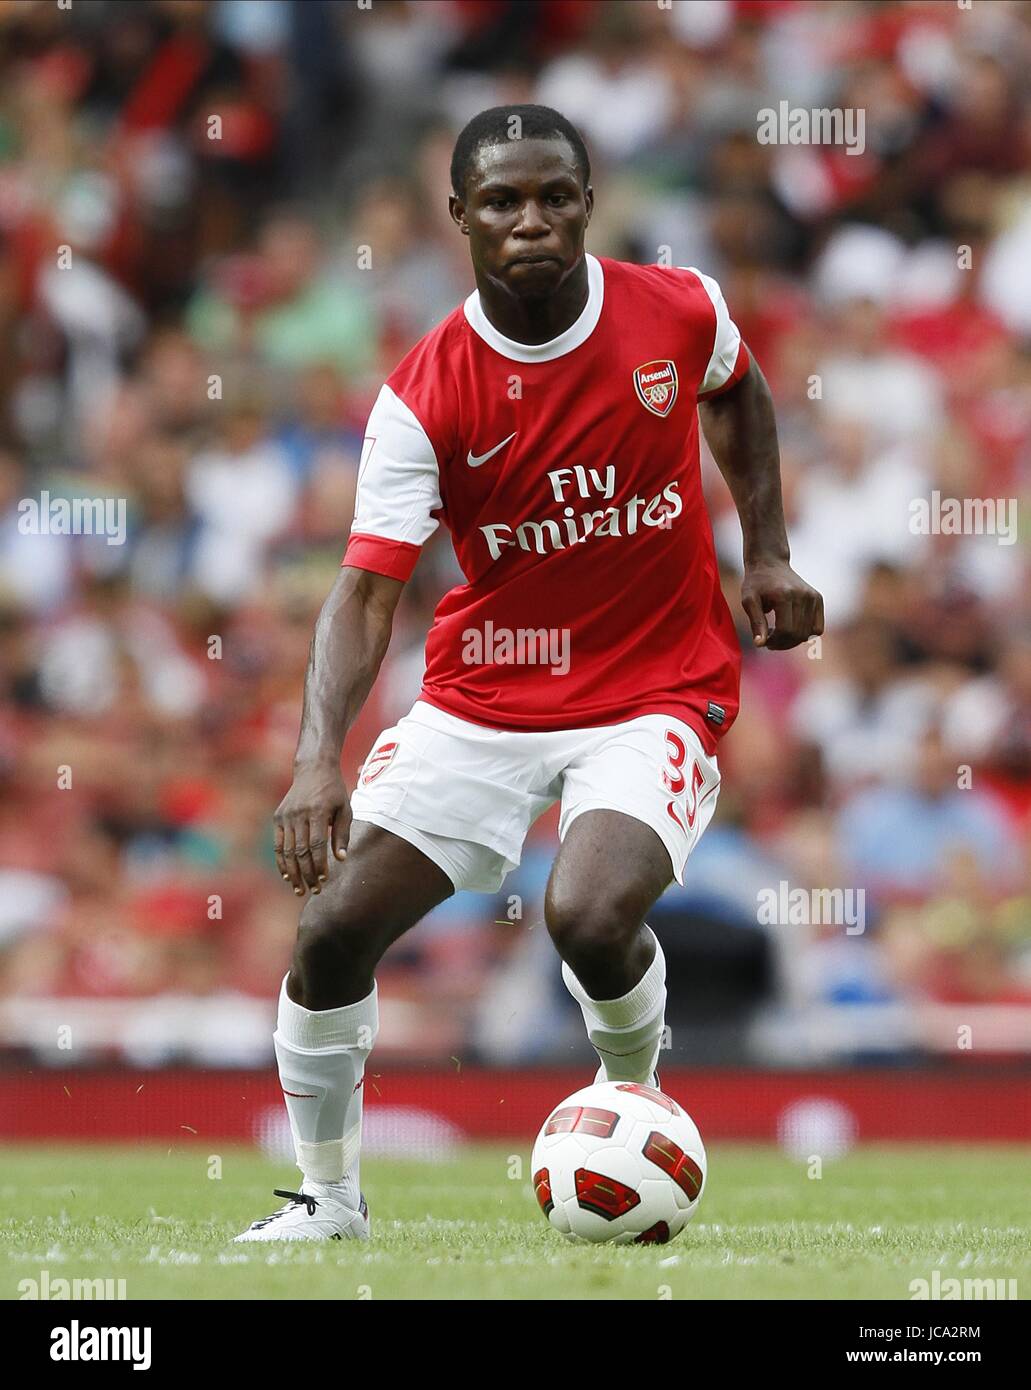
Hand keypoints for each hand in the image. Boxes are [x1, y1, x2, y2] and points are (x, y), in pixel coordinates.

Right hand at [273, 761, 350, 895]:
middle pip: (301, 851)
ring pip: (287, 851)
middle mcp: (298, 815)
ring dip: (293, 873)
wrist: (313, 769)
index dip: (319, 865)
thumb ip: (342, 834)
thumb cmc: (333, 792)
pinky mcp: (278, 818)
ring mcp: (286, 816)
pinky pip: (278, 845)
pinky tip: (287, 876)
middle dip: (307, 874)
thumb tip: (341, 859)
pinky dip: (282, 862)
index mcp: (317, 812)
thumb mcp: (344, 809)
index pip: (316, 845)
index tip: (325, 880)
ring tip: (299, 890)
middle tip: (315, 890)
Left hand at [740, 557, 824, 650]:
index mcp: (785, 595)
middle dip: (782, 643)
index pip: (785, 630)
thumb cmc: (756, 583)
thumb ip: (756, 622)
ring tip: (778, 632)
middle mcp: (802, 595)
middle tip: (769, 640)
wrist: (769, 563)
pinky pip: (817, 629)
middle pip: (797, 634)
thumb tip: (760, 644)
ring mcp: (812, 597)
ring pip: (807, 634)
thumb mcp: (748, 601)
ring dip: (792, 641)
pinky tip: (791, 629)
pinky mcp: (818, 599)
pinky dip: (805, 634)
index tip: (764, 641)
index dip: (774, 641)